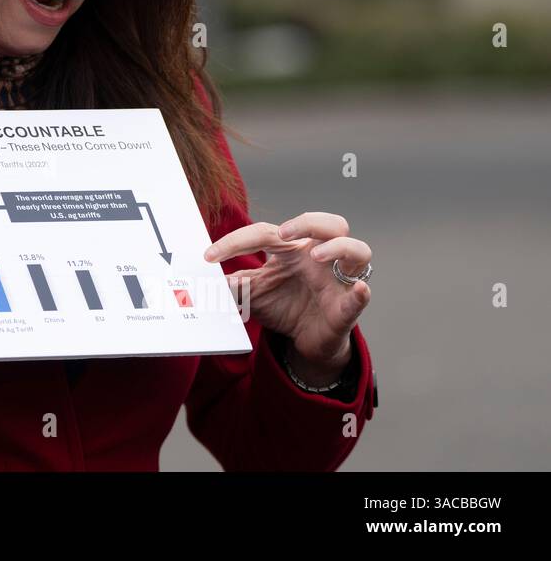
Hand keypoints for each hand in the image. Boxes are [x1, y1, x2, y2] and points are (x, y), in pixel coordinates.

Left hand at [204, 212, 371, 376]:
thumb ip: (230, 284)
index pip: (267, 233)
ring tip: (316, 255)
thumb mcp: (251, 294)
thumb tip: (203, 279)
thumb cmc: (284, 307)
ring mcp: (339, 279)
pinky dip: (360, 292)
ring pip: (356, 249)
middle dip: (309, 222)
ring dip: (337, 247)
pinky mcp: (349, 305)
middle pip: (330, 224)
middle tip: (284, 234)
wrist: (305, 341)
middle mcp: (319, 257)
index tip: (209, 256)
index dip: (236, 241)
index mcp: (292, 250)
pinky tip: (358, 290)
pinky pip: (360, 295)